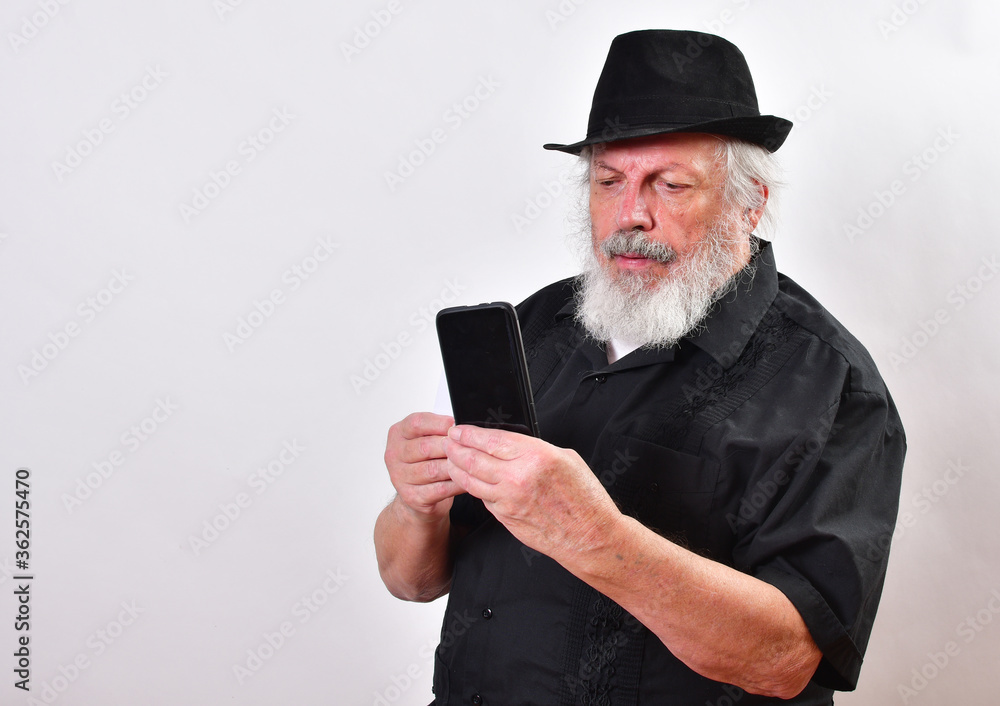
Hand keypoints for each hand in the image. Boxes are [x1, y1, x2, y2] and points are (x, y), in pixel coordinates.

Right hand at [384, 412, 462, 522]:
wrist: (417, 493)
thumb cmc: (425, 460)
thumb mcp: (426, 438)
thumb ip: (437, 430)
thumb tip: (460, 428)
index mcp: (397, 434)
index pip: (416, 423)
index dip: (439, 423)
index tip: (455, 425)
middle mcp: (394, 455)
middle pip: (425, 447)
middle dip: (450, 446)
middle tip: (466, 446)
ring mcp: (400, 477)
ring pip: (433, 470)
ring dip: (454, 466)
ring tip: (469, 463)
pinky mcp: (412, 496)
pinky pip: (439, 489)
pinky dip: (456, 484)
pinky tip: (466, 479)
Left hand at [443, 424, 619, 560]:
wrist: (589, 536)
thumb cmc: (584, 499)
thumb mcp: (566, 459)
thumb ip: (535, 449)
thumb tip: (513, 443)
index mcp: (536, 456)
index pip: (491, 439)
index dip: (469, 433)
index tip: (460, 429)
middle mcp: (518, 477)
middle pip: (473, 458)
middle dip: (455, 447)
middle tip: (448, 441)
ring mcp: (509, 500)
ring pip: (470, 480)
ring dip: (456, 468)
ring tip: (450, 460)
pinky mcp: (505, 517)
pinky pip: (482, 498)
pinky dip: (472, 488)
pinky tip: (469, 481)